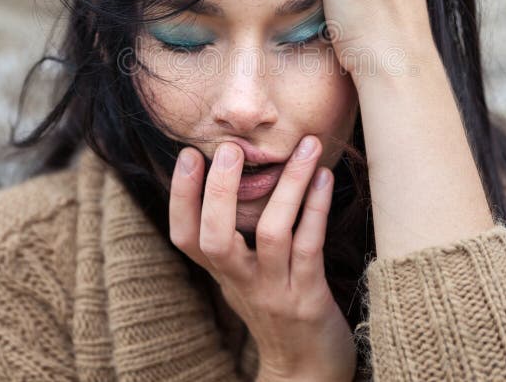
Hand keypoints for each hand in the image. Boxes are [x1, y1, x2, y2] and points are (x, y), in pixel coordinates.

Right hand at [169, 136, 356, 381]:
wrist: (307, 371)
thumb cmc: (277, 309)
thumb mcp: (245, 277)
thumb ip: (235, 239)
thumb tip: (231, 179)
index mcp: (224, 273)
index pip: (185, 237)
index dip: (180, 197)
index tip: (188, 155)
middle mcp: (242, 283)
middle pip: (215, 238)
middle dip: (220, 190)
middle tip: (231, 148)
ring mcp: (274, 291)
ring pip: (272, 233)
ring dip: (288, 185)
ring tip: (305, 146)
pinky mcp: (308, 298)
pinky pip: (310, 245)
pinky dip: (317, 208)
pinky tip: (325, 177)